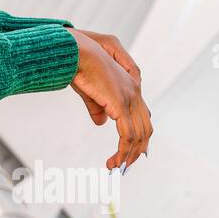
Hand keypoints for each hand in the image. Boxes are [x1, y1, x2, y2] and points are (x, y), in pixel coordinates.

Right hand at [65, 28, 152, 171]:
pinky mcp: (120, 104)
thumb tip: (102, 123)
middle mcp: (134, 90)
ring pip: (138, 135)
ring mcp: (130, 97)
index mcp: (129, 84)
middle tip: (126, 164)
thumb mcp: (87, 87)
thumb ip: (97, 106)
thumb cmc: (77, 61)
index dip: (140, 134)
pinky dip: (123, 152)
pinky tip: (114, 162)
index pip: (142, 114)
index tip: (132, 150)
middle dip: (137, 149)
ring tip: (116, 167)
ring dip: (128, 155)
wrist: (73, 49)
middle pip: (145, 127)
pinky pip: (127, 135)